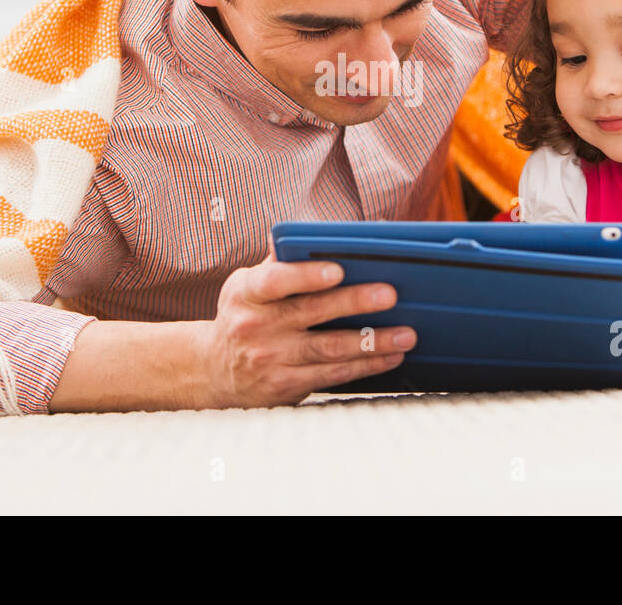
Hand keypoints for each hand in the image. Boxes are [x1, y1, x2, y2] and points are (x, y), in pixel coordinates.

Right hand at [193, 242, 415, 408]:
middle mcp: (255, 327)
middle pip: (311, 313)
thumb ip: (279, 263)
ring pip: (329, 349)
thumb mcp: (248, 285)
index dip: (305, 275)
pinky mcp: (284, 386)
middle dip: (354, 303)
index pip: (275, 281)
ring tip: (406, 333)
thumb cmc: (245, 314)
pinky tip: (391, 357)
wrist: (215, 369)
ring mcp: (270, 360)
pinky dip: (366, 366)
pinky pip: (332, 375)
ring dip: (372, 341)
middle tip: (390, 295)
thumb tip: (306, 234)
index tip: (337, 269)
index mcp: (247, 293)